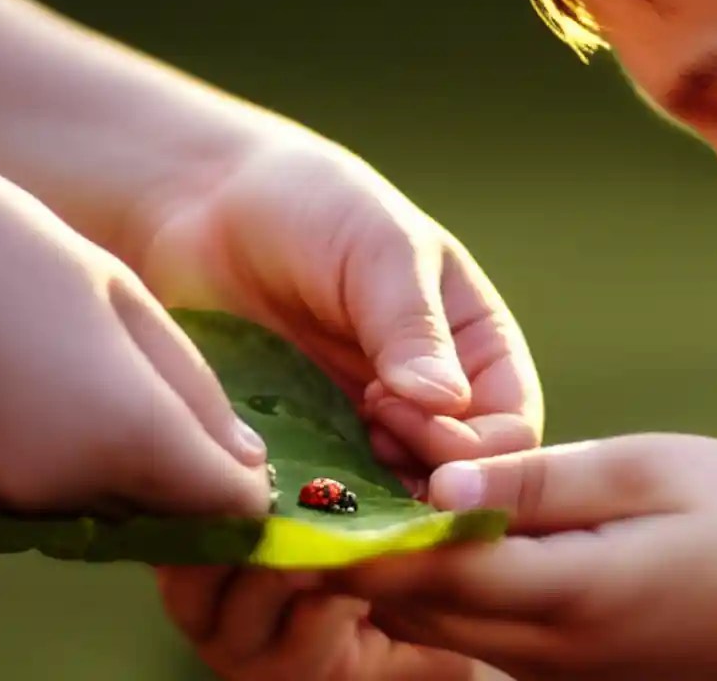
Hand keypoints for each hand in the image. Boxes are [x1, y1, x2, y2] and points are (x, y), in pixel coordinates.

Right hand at [0, 108, 269, 516]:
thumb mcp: (117, 293)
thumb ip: (192, 385)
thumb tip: (247, 460)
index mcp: (122, 432)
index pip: (228, 505)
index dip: (248, 480)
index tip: (252, 440)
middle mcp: (64, 488)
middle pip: (168, 511)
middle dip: (190, 473)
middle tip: (179, 395)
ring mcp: (1, 497)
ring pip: (108, 505)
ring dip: (128, 464)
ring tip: (102, 369)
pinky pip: (45, 491)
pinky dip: (65, 458)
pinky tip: (40, 380)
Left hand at [132, 124, 541, 678]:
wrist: (205, 206)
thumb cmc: (313, 206)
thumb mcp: (381, 249)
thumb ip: (414, 326)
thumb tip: (448, 403)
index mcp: (478, 353)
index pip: (511, 434)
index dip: (473, 449)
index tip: (397, 413)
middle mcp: (436, 408)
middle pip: (460, 488)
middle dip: (419, 484)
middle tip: (358, 436)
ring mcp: (371, 438)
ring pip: (394, 510)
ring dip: (366, 507)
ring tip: (316, 464)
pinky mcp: (310, 457)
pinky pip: (328, 505)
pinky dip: (314, 509)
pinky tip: (281, 481)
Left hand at [325, 434, 716, 680]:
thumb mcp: (651, 472)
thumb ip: (541, 482)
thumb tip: (442, 483)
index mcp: (564, 592)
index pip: (423, 576)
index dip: (353, 537)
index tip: (299, 493)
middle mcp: (543, 649)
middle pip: (411, 610)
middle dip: (360, 550)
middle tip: (327, 475)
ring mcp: (552, 669)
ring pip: (436, 626)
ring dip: (395, 568)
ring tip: (373, 489)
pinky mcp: (565, 669)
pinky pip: (474, 632)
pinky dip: (440, 585)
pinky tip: (441, 528)